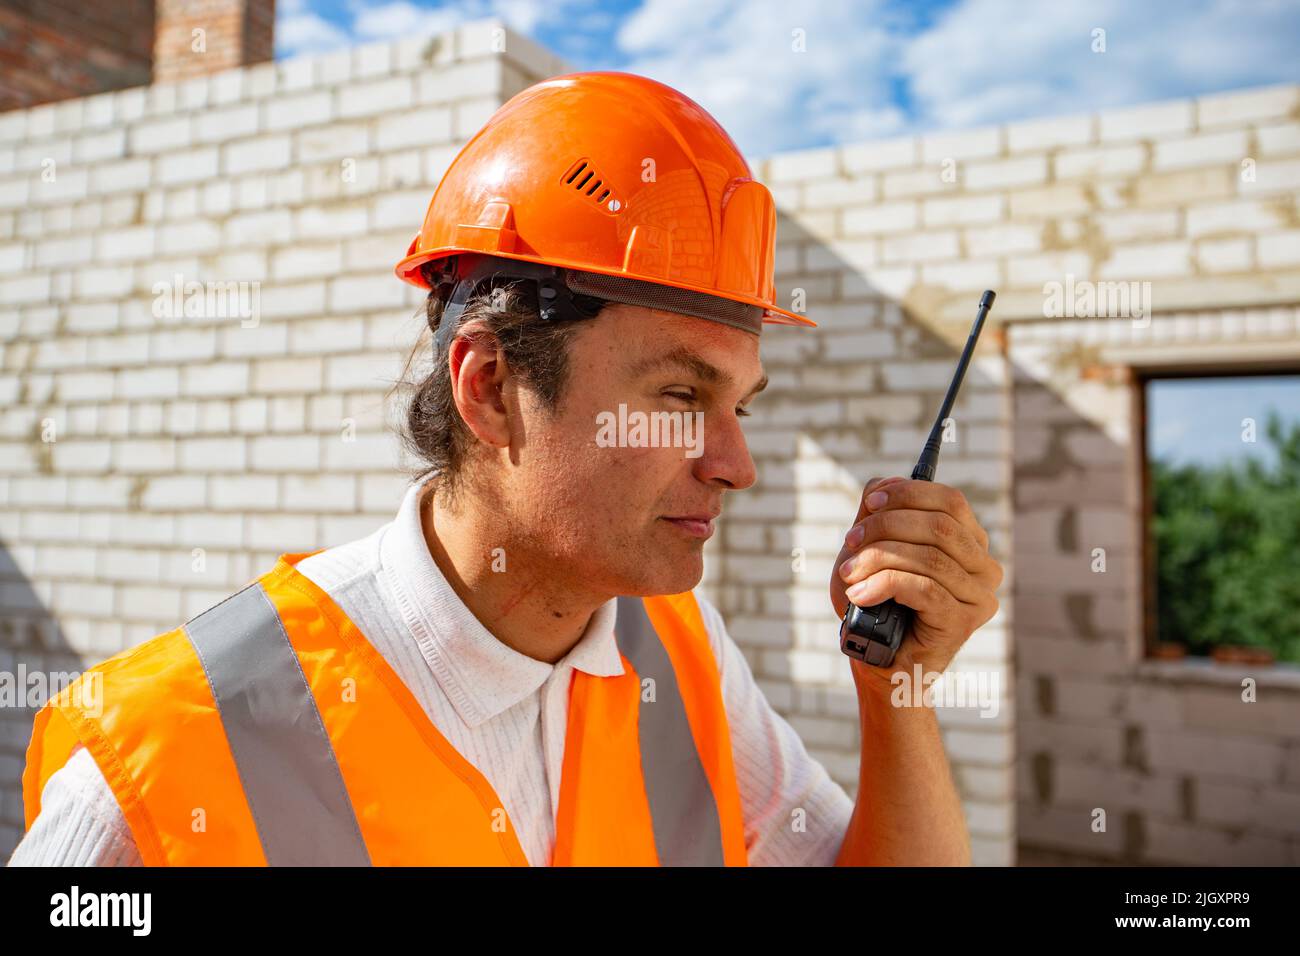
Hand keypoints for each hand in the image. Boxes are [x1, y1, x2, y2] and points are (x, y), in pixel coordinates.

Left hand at [830, 476, 1002, 694]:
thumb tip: (882, 486)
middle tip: (849, 542)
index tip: (870, 502)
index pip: (950, 500)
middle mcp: (985, 568)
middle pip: (939, 525)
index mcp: (971, 543)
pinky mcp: (963, 623)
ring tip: (849, 573)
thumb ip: (878, 515)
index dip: (908, 493)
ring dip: (879, 558)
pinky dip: (884, 585)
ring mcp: (979, 597)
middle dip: (885, 527)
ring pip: (930, 557)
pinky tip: (860, 595)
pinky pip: (924, 589)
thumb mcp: (870, 550)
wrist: (877, 662)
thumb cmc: (874, 605)